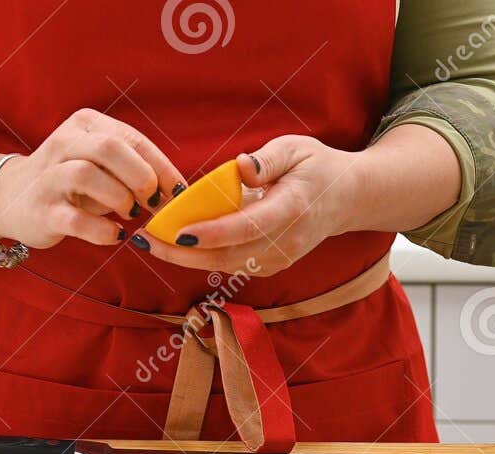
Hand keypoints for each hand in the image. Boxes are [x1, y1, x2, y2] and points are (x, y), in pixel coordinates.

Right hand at [0, 109, 185, 248]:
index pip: (133, 139)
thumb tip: (179, 191)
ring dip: (120, 199)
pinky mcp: (43, 210)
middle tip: (152, 201)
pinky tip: (114, 234)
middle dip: (142, 177)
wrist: (12, 198)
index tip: (180, 192)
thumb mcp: (102, 165)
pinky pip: (76, 219)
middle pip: (110, 148)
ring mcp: (49, 176)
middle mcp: (64, 144)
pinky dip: (103, 230)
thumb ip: (134, 168)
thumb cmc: (71, 182)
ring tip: (128, 213)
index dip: (163, 167)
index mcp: (85, 125)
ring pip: (88, 175)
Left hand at [131, 135, 359, 274]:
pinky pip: (232, 265)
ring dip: (186, 258)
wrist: (348, 199)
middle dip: (183, 252)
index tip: (178, 231)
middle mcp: (286, 241)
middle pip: (229, 255)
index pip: (247, 226)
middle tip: (145, 240)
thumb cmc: (318, 168)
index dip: (212, 232)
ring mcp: (280, 258)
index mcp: (292, 208)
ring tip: (151, 243)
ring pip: (226, 266)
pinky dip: (203, 258)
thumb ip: (267, 159)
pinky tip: (175, 247)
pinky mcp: (272, 265)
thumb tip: (240, 167)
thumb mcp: (296, 148)